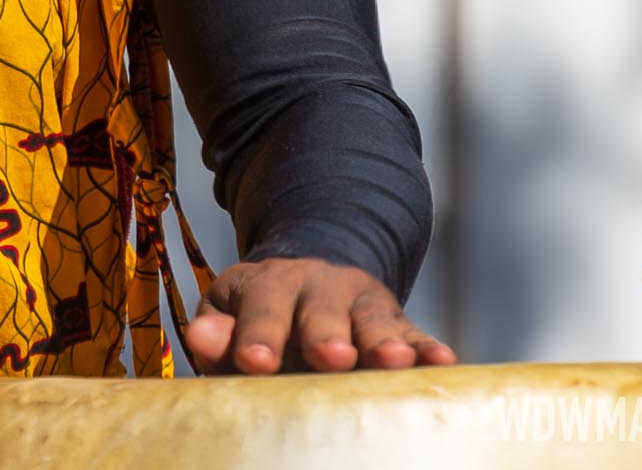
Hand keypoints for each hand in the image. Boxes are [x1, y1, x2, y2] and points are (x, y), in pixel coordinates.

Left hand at [183, 257, 455, 374]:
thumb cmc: (261, 316)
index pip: (260, 307)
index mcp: (267, 283)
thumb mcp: (231, 315)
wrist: (309, 280)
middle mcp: (317, 286)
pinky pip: (415, 334)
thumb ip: (218, 333)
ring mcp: (361, 302)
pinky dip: (427, 348)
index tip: (255, 361)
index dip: (258, 333)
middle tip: (330, 357)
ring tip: (391, 360)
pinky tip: (442, 361)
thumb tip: (198, 338)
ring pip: (373, 320)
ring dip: (381, 341)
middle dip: (324, 334)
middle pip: (320, 311)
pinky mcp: (398, 322)